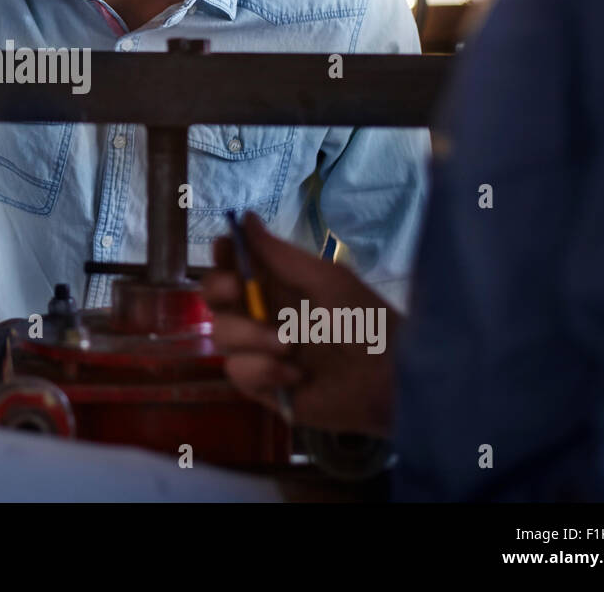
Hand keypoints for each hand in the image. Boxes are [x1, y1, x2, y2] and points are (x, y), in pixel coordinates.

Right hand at [201, 213, 397, 436]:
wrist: (389, 380)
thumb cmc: (365, 322)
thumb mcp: (326, 282)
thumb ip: (281, 255)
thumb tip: (246, 218)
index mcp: (278, 285)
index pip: (235, 264)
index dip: (224, 254)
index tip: (225, 246)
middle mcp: (262, 314)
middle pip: (214, 296)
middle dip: (219, 289)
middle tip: (238, 290)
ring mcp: (259, 351)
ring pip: (222, 334)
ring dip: (250, 336)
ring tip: (289, 345)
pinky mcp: (262, 385)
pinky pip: (237, 371)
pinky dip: (263, 370)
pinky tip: (296, 375)